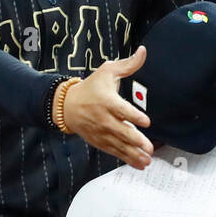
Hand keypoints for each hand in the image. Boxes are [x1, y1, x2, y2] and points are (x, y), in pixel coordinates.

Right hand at [61, 46, 154, 168]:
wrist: (66, 105)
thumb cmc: (90, 87)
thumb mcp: (107, 71)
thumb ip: (128, 65)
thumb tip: (143, 51)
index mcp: (107, 101)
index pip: (121, 109)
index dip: (134, 116)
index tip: (146, 122)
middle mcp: (104, 118)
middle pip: (121, 131)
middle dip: (135, 140)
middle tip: (149, 147)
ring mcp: (101, 132)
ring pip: (119, 145)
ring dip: (134, 154)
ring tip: (147, 160)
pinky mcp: (100, 142)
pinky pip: (115, 152)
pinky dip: (127, 159)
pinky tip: (140, 164)